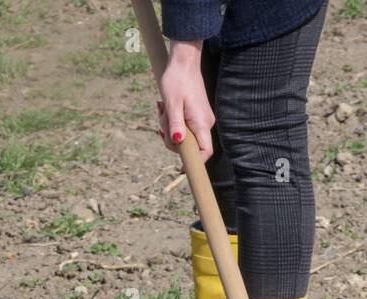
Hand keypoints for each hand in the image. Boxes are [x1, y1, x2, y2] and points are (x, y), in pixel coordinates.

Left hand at [157, 40, 214, 161]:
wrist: (183, 61)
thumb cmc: (177, 80)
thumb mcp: (172, 103)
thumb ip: (175, 124)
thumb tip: (178, 142)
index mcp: (202, 123)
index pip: (205, 153)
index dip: (194, 163)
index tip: (180, 169)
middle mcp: (205, 124)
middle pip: (190, 146)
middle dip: (172, 139)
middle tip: (161, 121)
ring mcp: (201, 120)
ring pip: (184, 136)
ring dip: (170, 127)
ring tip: (162, 109)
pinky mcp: (196, 115)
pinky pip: (184, 127)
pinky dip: (173, 122)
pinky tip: (165, 110)